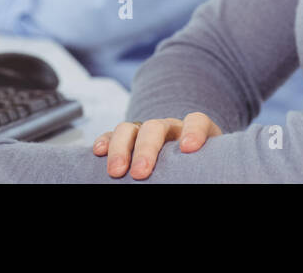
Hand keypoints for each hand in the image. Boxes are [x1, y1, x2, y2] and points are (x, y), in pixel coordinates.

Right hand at [92, 113, 221, 178]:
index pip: (197, 121)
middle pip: (156, 127)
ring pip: (131, 128)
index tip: (188, 148)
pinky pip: (113, 134)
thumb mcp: (203, 168)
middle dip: (146, 149)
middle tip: (141, 172)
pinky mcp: (128, 139)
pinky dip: (105, 140)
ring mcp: (146, 131)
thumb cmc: (196, 166)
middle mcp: (169, 128)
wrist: (185, 160)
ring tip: (117, 170)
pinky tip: (99, 151)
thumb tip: (197, 180)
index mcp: (193, 132)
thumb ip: (202, 172)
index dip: (193, 131)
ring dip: (121, 147)